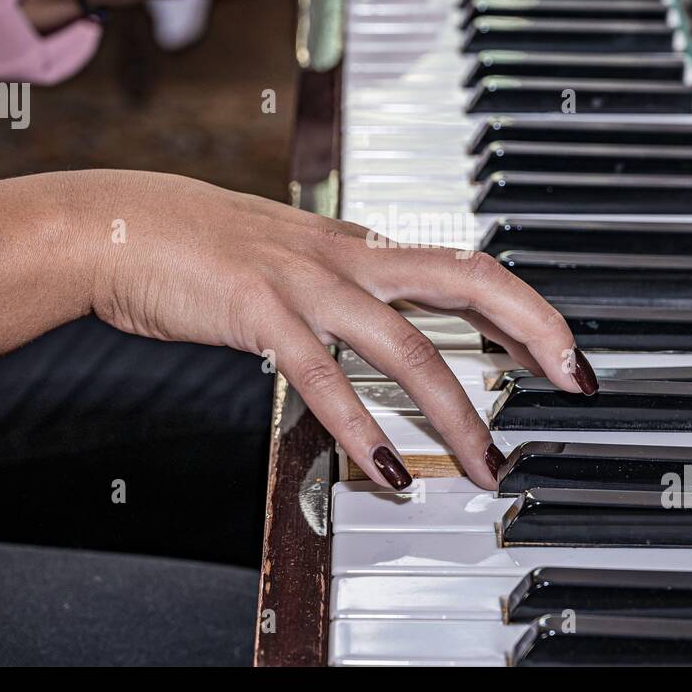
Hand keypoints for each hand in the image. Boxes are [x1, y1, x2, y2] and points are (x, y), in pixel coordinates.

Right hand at [0, 170, 595, 490]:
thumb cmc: (198, 243)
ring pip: (406, 345)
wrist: (118, 224)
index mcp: (358, 245)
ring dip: (454, 410)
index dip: (525, 305)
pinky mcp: (260, 312)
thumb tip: (382, 312)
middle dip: (531, 331)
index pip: (466, 265)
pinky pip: (324, 376)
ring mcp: (306, 282)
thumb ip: (340, 282)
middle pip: (466, 282)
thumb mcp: (288, 255)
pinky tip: (384, 467)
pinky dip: (359, 425)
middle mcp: (347, 257)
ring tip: (483, 463)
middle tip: (573, 382)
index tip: (561, 349)